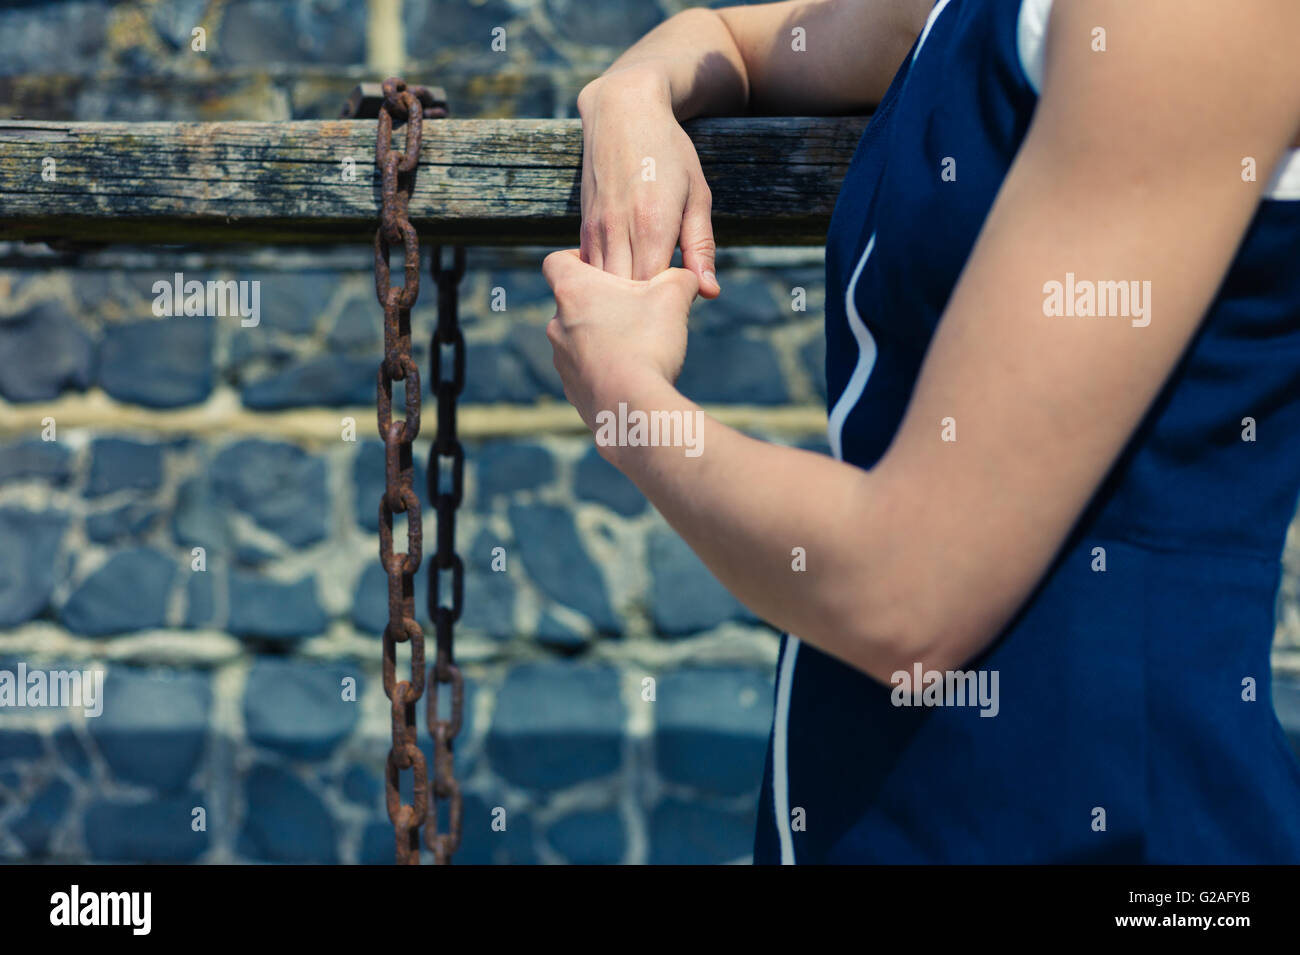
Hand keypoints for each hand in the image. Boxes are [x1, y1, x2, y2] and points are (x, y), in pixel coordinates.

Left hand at [543, 248, 699, 428]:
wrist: (633, 409)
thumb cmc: (647, 345)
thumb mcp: (673, 298)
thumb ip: (680, 277)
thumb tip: (687, 275)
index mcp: (573, 292)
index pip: (554, 261)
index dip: (575, 258)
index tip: (599, 266)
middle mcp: (557, 325)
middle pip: (572, 303)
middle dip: (599, 303)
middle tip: (634, 309)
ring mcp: (561, 361)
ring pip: (578, 339)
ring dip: (601, 338)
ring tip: (636, 346)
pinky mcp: (572, 391)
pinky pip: (586, 372)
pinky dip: (604, 369)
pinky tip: (632, 376)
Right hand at [577, 71, 721, 296]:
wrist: (622, 111)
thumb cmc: (670, 153)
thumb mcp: (697, 196)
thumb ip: (700, 247)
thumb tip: (710, 292)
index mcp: (654, 227)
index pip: (656, 291)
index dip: (667, 303)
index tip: (680, 301)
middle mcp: (619, 231)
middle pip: (626, 297)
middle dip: (642, 309)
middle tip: (659, 311)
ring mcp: (597, 230)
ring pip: (603, 287)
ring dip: (620, 300)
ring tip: (639, 303)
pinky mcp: (583, 227)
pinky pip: (589, 271)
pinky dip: (604, 284)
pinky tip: (620, 284)